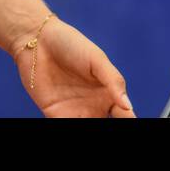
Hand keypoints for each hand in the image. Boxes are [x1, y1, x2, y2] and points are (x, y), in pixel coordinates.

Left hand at [12, 16, 135, 117]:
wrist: (37, 40)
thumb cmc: (71, 44)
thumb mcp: (97, 59)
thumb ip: (114, 81)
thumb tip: (128, 106)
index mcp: (109, 94)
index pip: (125, 116)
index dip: (130, 121)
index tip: (132, 123)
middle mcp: (94, 107)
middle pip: (105, 127)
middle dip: (108, 129)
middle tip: (104, 124)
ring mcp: (74, 112)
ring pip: (86, 129)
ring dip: (89, 130)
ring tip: (85, 120)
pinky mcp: (54, 114)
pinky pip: (63, 128)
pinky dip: (68, 129)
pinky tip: (72, 120)